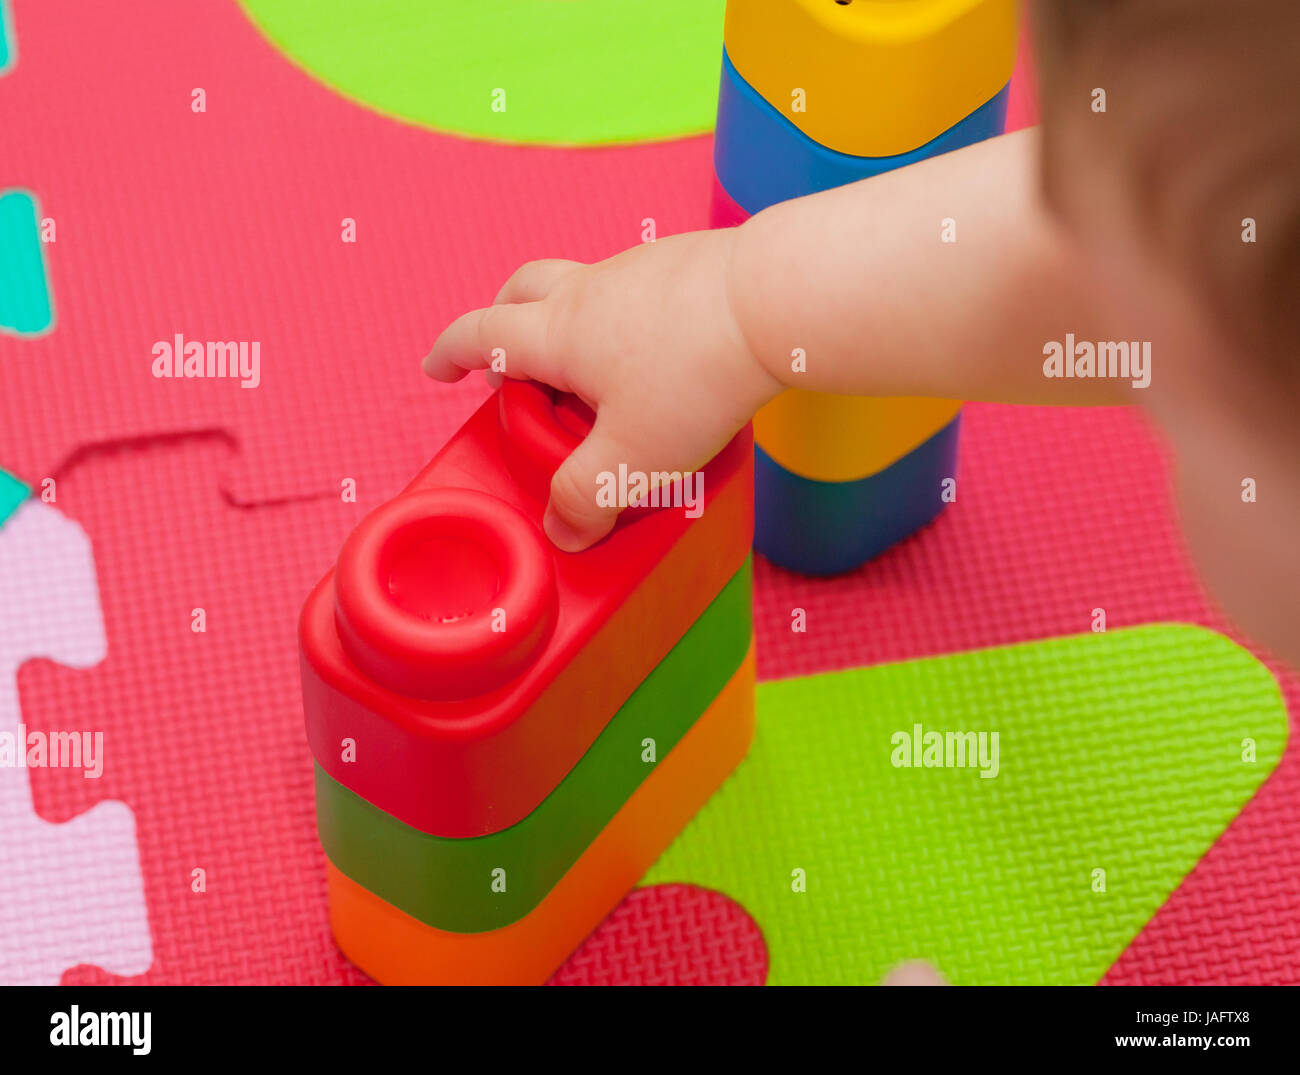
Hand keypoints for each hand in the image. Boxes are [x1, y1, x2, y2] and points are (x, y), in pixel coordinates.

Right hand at [424, 229, 781, 550]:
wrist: (777, 301)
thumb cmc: (697, 375)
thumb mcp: (631, 459)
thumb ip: (585, 497)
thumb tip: (564, 529)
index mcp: (560, 331)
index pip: (481, 334)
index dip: (451, 353)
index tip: (437, 368)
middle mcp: (593, 289)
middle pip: (523, 290)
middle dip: (502, 324)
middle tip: (509, 368)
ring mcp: (641, 270)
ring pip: (583, 287)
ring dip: (571, 326)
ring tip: (597, 383)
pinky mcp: (688, 267)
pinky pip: (637, 290)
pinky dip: (626, 322)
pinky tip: (661, 358)